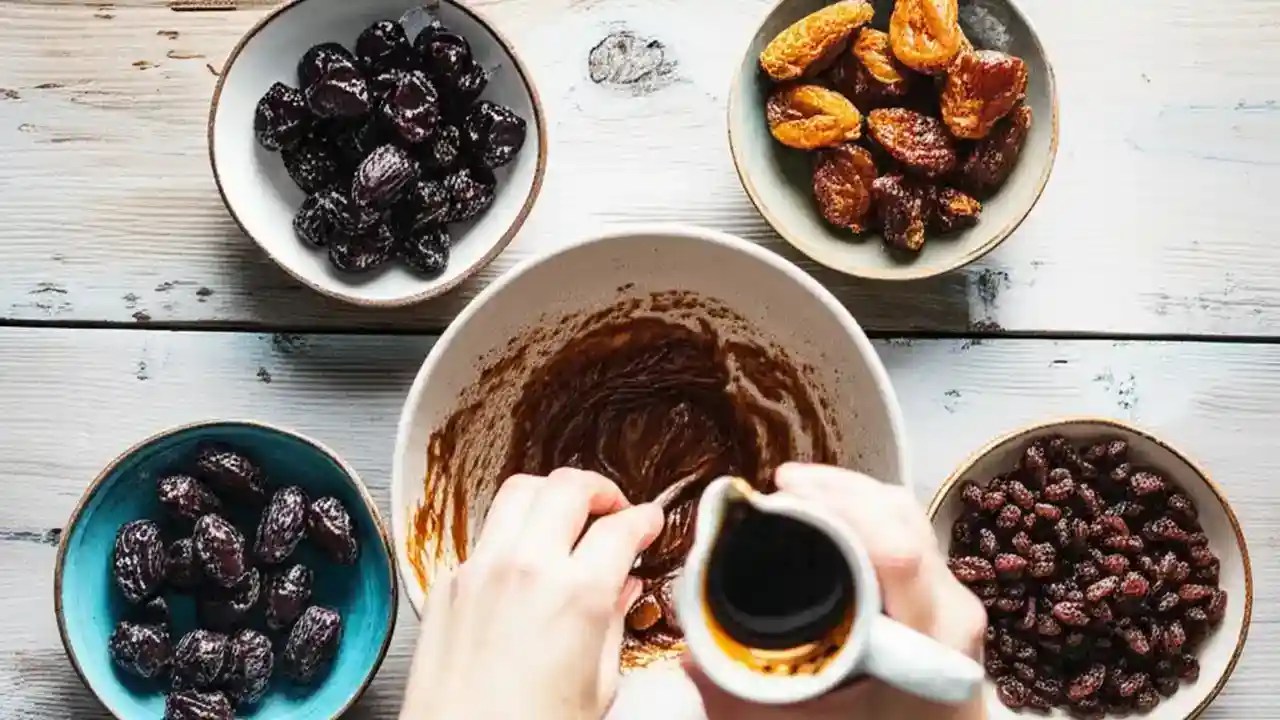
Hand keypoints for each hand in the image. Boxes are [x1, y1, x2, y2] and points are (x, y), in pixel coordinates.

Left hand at [399, 468, 663, 719]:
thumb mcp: (597, 686)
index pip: (620, 528)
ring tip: (568, 516)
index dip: (644, 519)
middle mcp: (525, 567)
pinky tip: (525, 558)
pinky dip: (512, 531)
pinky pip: (485, 533)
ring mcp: (479, 569)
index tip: (649, 522)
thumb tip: (623, 588)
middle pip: (568, 487)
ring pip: (518, 491)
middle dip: (600, 490)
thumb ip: (612, 623)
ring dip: (551, 495)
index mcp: (575, 594)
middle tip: (613, 509)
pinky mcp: (447, 582)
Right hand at [684, 463, 987, 719]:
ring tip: (795, 488)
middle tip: (780, 484)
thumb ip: (751, 692)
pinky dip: (863, 508)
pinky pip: (907, 526)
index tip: (784, 495)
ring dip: (849, 492)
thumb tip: (690, 656)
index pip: (897, 551)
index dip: (841, 510)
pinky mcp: (944, 586)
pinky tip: (826, 510)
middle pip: (901, 516)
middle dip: (836, 489)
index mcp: (928, 637)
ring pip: (905, 513)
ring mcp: (953, 592)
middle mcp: (949, 605)